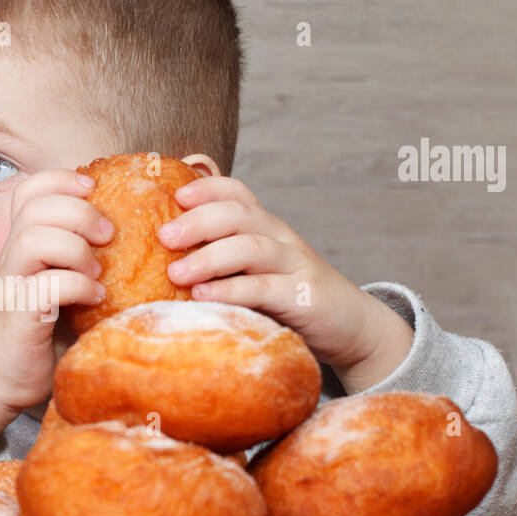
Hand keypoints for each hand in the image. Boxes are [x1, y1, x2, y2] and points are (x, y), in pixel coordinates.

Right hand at [0, 169, 110, 441]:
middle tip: (108, 235)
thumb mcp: (66, 285)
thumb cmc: (45, 332)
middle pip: (36, 207)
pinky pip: (47, 285)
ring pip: (35, 238)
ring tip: (98, 271)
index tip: (93, 190)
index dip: (61, 180)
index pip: (29, 191)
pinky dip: (78, 286)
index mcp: (24, 244)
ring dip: (76, 248)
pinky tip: (95, 299)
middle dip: (80, 212)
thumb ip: (87, 259)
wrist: (6, 378)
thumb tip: (144, 235)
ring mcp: (12, 284)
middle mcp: (12, 257)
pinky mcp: (18, 314)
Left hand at [160, 155, 413, 392]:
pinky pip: (264, 288)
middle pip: (239, 215)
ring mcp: (294, 265)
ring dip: (209, 257)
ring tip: (176, 272)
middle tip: (164, 236)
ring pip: (251, 247)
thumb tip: (170, 252)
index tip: (177, 194)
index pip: (238, 193)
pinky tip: (204, 296)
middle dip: (198, 221)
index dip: (208, 188)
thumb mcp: (256, 271)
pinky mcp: (303, 297)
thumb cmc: (290, 299)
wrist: (352, 327)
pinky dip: (232, 290)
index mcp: (265, 228)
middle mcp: (280, 239)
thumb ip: (222, 256)